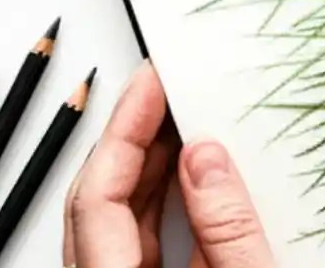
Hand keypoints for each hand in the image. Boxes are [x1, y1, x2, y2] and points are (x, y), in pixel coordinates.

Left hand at [64, 61, 275, 267]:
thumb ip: (227, 230)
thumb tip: (207, 158)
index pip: (98, 197)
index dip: (122, 132)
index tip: (148, 84)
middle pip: (99, 200)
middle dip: (133, 137)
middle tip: (165, 87)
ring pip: (120, 216)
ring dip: (152, 165)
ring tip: (184, 116)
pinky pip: (142, 239)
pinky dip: (167, 199)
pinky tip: (195, 170)